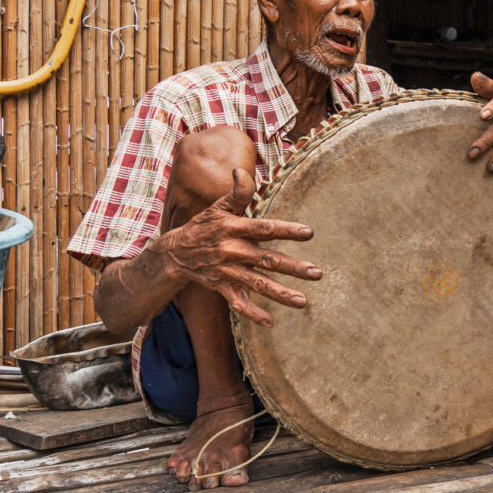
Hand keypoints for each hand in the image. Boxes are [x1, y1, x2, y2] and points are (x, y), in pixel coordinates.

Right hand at [158, 169, 321, 326]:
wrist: (175, 253)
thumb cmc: (204, 226)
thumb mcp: (218, 207)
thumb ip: (237, 192)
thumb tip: (242, 170)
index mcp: (234, 229)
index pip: (264, 228)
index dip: (286, 230)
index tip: (309, 232)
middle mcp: (233, 251)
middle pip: (267, 260)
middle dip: (293, 267)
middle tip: (317, 273)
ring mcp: (228, 271)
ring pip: (257, 284)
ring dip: (280, 294)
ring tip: (303, 302)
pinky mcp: (222, 287)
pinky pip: (238, 303)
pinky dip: (252, 314)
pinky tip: (271, 322)